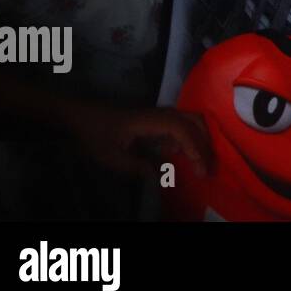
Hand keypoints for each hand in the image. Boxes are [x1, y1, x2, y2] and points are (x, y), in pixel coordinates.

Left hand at [64, 103, 212, 178]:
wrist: (82, 116)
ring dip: (199, 140)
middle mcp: (161, 114)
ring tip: (201, 163)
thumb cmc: (96, 134)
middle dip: (205, 144)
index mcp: (152, 121)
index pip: (183, 131)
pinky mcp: (156, 120)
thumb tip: (161, 177)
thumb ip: (137, 167)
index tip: (200, 169)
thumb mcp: (112, 157)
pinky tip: (179, 154)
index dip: (195, 149)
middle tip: (209, 167)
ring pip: (191, 122)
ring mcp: (160, 115)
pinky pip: (181, 126)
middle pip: (194, 122)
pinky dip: (188, 139)